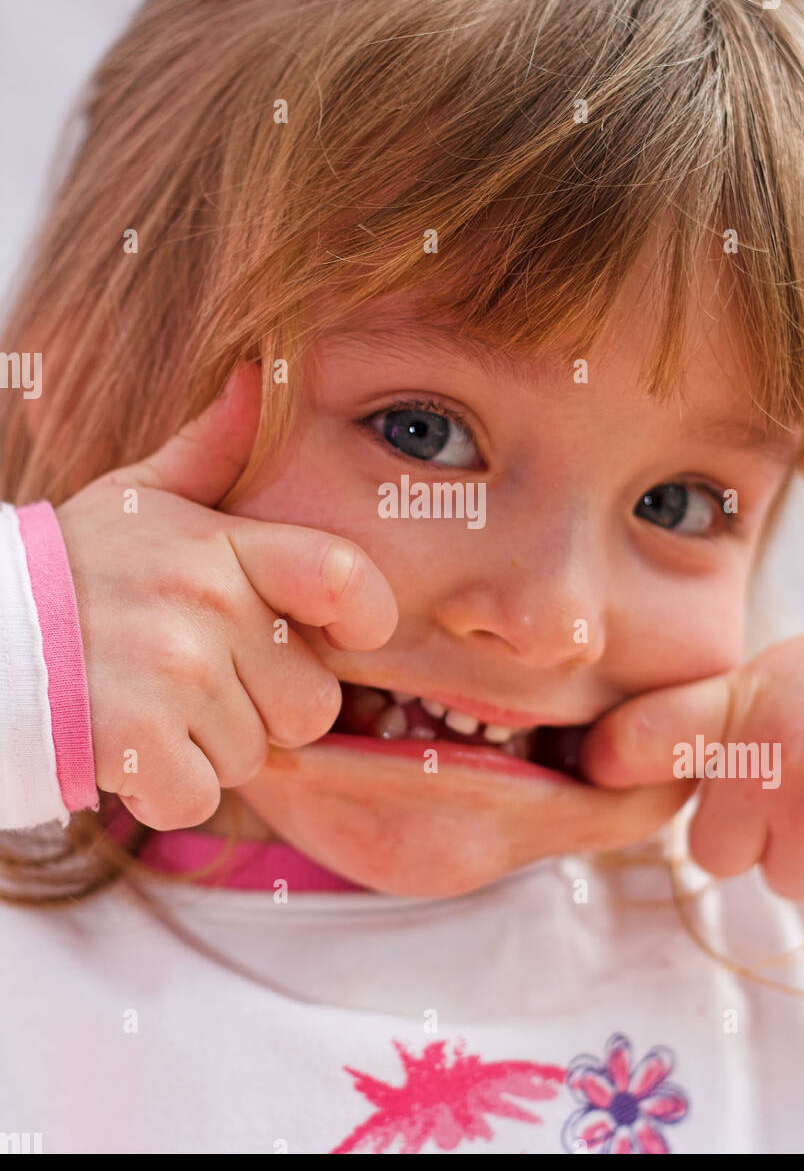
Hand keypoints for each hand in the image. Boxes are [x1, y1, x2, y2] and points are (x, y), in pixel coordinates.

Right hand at [55, 365, 397, 829]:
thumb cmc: (72, 571)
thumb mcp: (138, 498)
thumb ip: (211, 448)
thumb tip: (259, 375)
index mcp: (222, 545)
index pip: (344, 579)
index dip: (364, 618)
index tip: (341, 635)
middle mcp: (207, 605)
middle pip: (311, 701)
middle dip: (265, 707)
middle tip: (198, 680)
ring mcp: (173, 673)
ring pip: (254, 755)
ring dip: (211, 747)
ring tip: (153, 704)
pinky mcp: (135, 742)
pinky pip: (201, 796)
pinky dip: (169, 788)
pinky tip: (132, 750)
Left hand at [577, 621, 803, 924]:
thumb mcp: (785, 677)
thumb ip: (712, 719)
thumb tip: (614, 760)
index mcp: (749, 708)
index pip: (645, 737)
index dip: (617, 754)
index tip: (593, 765)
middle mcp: (777, 766)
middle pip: (722, 850)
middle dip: (759, 830)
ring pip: (787, 882)